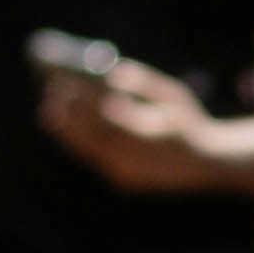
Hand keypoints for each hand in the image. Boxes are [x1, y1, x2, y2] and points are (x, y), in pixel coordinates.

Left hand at [40, 58, 225, 193]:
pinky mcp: (122, 182)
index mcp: (151, 132)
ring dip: (67, 130)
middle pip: (92, 133)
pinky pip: (95, 159)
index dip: (83, 97)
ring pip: (89, 150)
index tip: (65, 80)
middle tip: (50, 92)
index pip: (107, 113)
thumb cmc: (188, 121)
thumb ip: (144, 82)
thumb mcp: (173, 94)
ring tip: (48, 110)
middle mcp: (137, 158)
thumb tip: (112, 71)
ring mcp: (128, 174)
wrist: (205, 165)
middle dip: (69, 113)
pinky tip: (66, 127)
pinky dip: (80, 143)